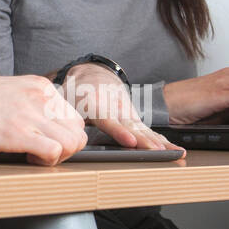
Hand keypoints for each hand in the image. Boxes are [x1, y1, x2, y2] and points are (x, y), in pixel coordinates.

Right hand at [0, 72, 87, 165]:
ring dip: (57, 157)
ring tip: (31, 156)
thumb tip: (42, 127)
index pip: (75, 116)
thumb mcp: (7, 93)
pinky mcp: (17, 132)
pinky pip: (54, 153)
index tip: (43, 141)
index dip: (63, 135)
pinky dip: (44, 163)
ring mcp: (30, 113)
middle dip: (64, 149)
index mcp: (39, 85)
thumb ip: (28, 104)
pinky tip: (24, 158)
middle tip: (39, 153)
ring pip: (73, 143)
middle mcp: (40, 96)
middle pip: (79, 131)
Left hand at [61, 63, 181, 151]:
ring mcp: (128, 112)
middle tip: (158, 152)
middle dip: (145, 140)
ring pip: (143, 129)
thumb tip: (52, 130)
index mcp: (95, 103)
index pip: (108, 119)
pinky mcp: (135, 118)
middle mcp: (115, 107)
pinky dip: (163, 140)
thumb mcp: (62, 99)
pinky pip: (149, 131)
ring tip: (174, 153)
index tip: (129, 140)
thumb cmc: (75, 92)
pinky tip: (176, 151)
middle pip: (131, 126)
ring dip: (158, 142)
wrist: (94, 74)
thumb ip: (59, 115)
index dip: (118, 130)